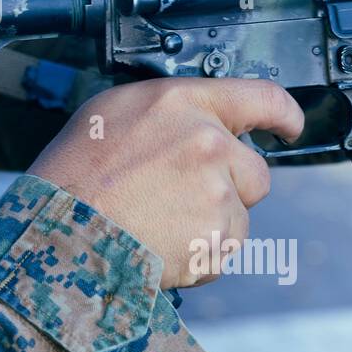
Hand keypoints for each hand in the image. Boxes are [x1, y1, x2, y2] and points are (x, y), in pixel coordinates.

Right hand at [29, 78, 303, 289]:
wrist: (61, 233)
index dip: (283, 114)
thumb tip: (192, 123)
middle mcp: (206, 141)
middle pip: (254, 170)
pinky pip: (222, 249)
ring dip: (209, 224)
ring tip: (156, 224)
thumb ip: (165, 114)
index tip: (290, 126)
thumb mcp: (110, 114)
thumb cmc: (72, 176)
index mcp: (179, 103)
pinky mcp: (217, 236)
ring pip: (237, 214)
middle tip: (178, 198)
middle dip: (229, 187)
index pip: (260, 96)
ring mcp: (216, 190)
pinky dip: (199, 254)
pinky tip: (160, 245)